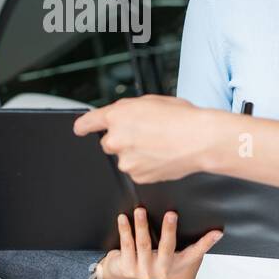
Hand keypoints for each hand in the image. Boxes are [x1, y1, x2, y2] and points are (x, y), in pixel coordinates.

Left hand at [73, 95, 213, 182]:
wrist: (199, 140)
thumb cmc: (181, 118)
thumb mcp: (150, 101)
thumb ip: (128, 110)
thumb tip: (122, 117)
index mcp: (117, 116)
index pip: (88, 122)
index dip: (83, 126)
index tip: (80, 129)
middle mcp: (116, 139)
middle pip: (109, 142)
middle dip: (122, 139)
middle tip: (146, 134)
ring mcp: (126, 161)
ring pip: (125, 158)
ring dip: (136, 153)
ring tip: (159, 145)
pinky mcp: (137, 176)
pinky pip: (137, 170)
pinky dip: (146, 165)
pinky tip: (162, 156)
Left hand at [97, 206, 221, 278]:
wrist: (121, 271)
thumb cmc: (147, 256)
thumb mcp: (164, 253)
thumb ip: (174, 240)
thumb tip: (197, 221)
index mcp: (174, 266)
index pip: (194, 254)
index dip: (206, 243)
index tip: (217, 232)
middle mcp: (161, 271)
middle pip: (167, 248)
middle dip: (169, 230)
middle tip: (171, 214)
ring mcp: (144, 271)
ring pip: (143, 245)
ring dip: (142, 226)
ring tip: (140, 210)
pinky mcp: (127, 267)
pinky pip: (126, 245)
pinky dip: (125, 230)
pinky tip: (123, 218)